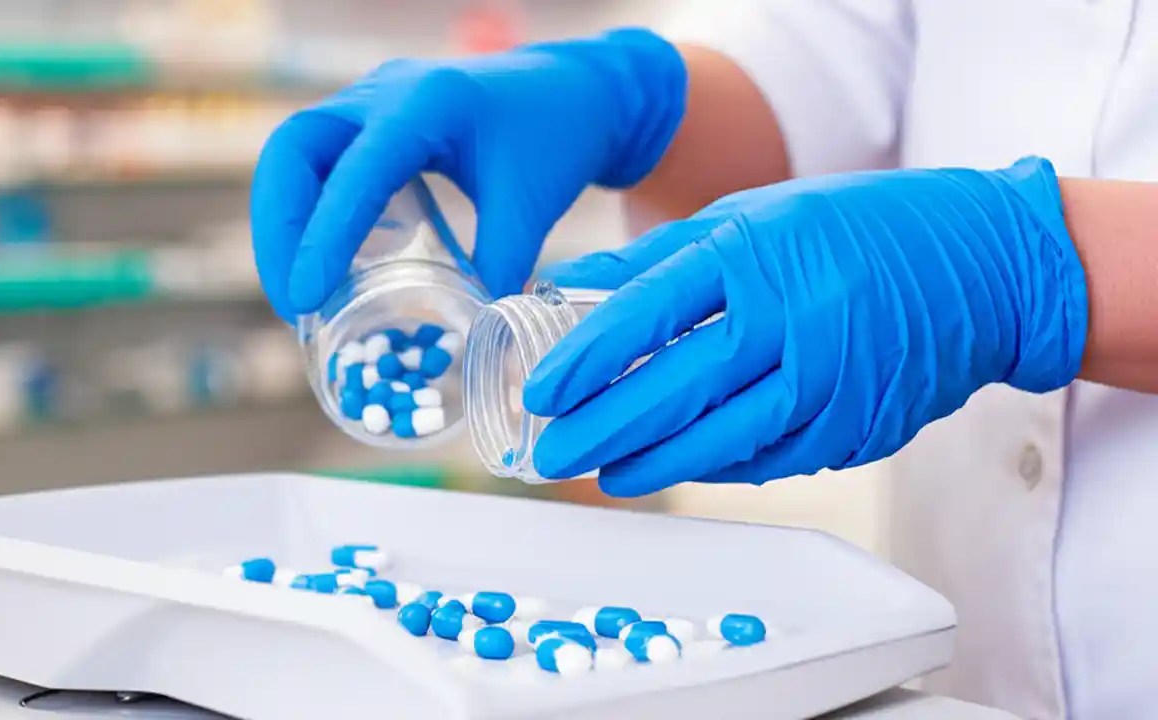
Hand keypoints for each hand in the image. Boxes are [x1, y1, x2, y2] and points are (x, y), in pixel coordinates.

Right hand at [250, 29, 685, 321]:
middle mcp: (385, 93)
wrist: (576, 90)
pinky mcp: (369, 123)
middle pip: (293, 149)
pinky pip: (317, 165)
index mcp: (427, 103)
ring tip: (297, 295)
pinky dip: (309, 215)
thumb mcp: (532, 202)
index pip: (356, 169)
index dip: (324, 234)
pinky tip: (321, 267)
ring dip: (284, 225)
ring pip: (293, 155)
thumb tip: (471, 336)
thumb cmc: (559, 136)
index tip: (306, 297)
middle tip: (292, 300)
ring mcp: (371, 103)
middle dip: (279, 229)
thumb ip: (501, 264)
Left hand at [524, 157, 1087, 496]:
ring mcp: (831, 381)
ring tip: (602, 474)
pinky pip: (770, 461)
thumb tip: (569, 284)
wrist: (987, 264)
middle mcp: (793, 319)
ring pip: (722, 439)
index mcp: (759, 253)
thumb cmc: (857, 226)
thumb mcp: (755, 214)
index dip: (588, 357)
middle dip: (604, 428)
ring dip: (652, 463)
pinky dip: (716, 467)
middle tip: (551, 454)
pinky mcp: (858, 428)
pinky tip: (673, 469)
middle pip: (677, 387)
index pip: (652, 311)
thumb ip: (660, 256)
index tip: (541, 390)